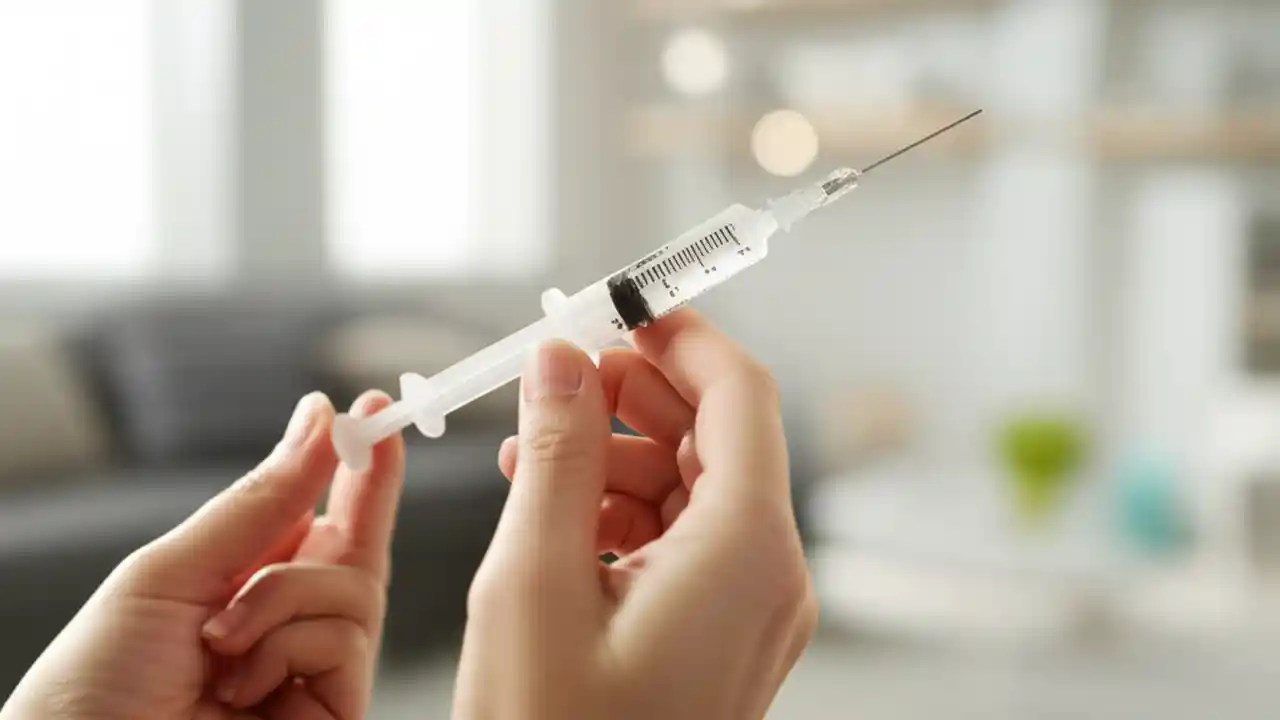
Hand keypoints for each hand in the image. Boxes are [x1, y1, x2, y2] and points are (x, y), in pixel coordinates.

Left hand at [2, 391, 404, 719]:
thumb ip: (260, 502)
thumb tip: (320, 421)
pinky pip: (347, 640)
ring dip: (283, 595)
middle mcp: (285, 628)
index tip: (372, 410)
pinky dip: (289, 642)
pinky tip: (240, 683)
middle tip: (382, 427)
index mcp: (242, 588)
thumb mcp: (170, 572)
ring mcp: (310, 674)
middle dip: (372, 489)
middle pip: (357, 548)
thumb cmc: (97, 684)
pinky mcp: (334, 713)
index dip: (349, 470)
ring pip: (354, 589)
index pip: (315, 520)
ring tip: (219, 643)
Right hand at [455, 310, 816, 719]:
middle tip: (559, 378)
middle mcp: (771, 578)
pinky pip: (685, 541)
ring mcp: (752, 612)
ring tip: (533, 455)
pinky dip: (624, 511)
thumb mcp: (532, 583)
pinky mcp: (723, 636)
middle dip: (637, 395)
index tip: (619, 306)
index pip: (742, 394)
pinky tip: (556, 510)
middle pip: (720, 437)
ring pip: (697, 488)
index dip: (681, 337)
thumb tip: (561, 360)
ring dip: (617, 456)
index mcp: (748, 553)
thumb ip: (556, 455)